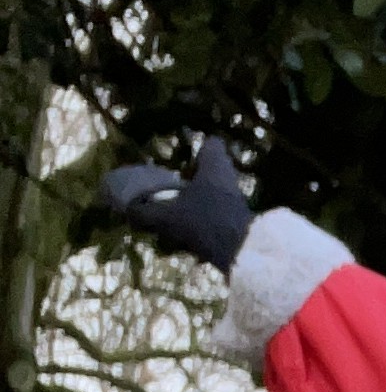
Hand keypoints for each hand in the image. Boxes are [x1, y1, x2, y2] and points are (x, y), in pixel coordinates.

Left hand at [96, 134, 251, 274]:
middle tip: (165, 193)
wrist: (245, 248)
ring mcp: (191, 246)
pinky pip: (197, 237)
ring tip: (192, 202)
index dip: (133, 202)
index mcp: (162, 215)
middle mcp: (171, 233)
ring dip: (180, 218)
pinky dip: (200, 225)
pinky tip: (215, 215)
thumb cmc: (219, 209)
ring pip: (176, 231)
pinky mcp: (210, 252)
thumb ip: (210, 156)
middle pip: (155, 223)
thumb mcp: (216, 175)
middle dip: (158, 208)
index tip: (138, 193)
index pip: (135, 212)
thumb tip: (211, 139)